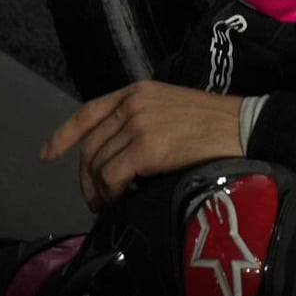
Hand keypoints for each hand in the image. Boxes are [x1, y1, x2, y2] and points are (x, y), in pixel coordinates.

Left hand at [42, 80, 246, 208]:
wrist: (246, 127)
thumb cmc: (217, 124)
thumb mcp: (173, 109)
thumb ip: (142, 121)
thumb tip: (120, 156)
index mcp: (137, 91)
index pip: (89, 112)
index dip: (64, 134)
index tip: (48, 154)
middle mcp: (132, 104)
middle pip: (90, 146)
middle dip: (87, 177)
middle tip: (97, 200)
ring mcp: (138, 125)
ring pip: (99, 166)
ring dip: (101, 190)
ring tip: (114, 203)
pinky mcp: (147, 148)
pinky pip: (113, 178)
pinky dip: (114, 194)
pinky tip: (125, 200)